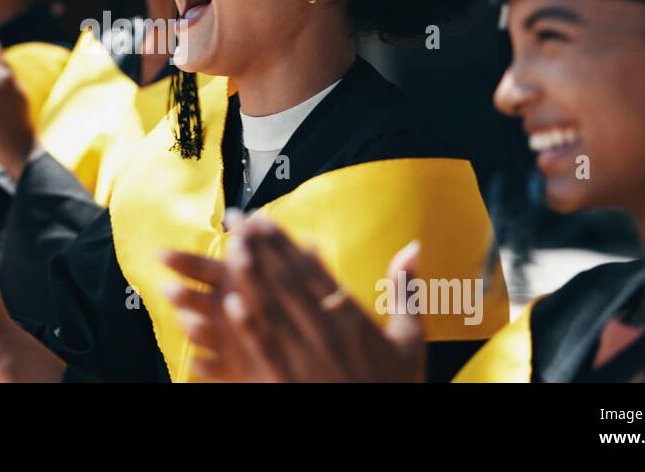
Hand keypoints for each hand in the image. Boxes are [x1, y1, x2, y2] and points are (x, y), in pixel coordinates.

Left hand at [165, 215, 425, 382]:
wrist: (385, 426)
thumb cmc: (396, 385)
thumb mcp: (410, 338)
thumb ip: (406, 290)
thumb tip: (414, 246)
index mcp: (351, 316)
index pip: (310, 268)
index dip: (282, 241)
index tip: (261, 217)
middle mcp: (328, 330)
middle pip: (286, 278)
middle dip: (258, 245)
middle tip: (234, 217)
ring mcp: (308, 354)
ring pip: (274, 307)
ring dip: (250, 274)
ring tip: (230, 246)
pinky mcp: (290, 378)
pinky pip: (268, 349)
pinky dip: (250, 326)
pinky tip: (230, 303)